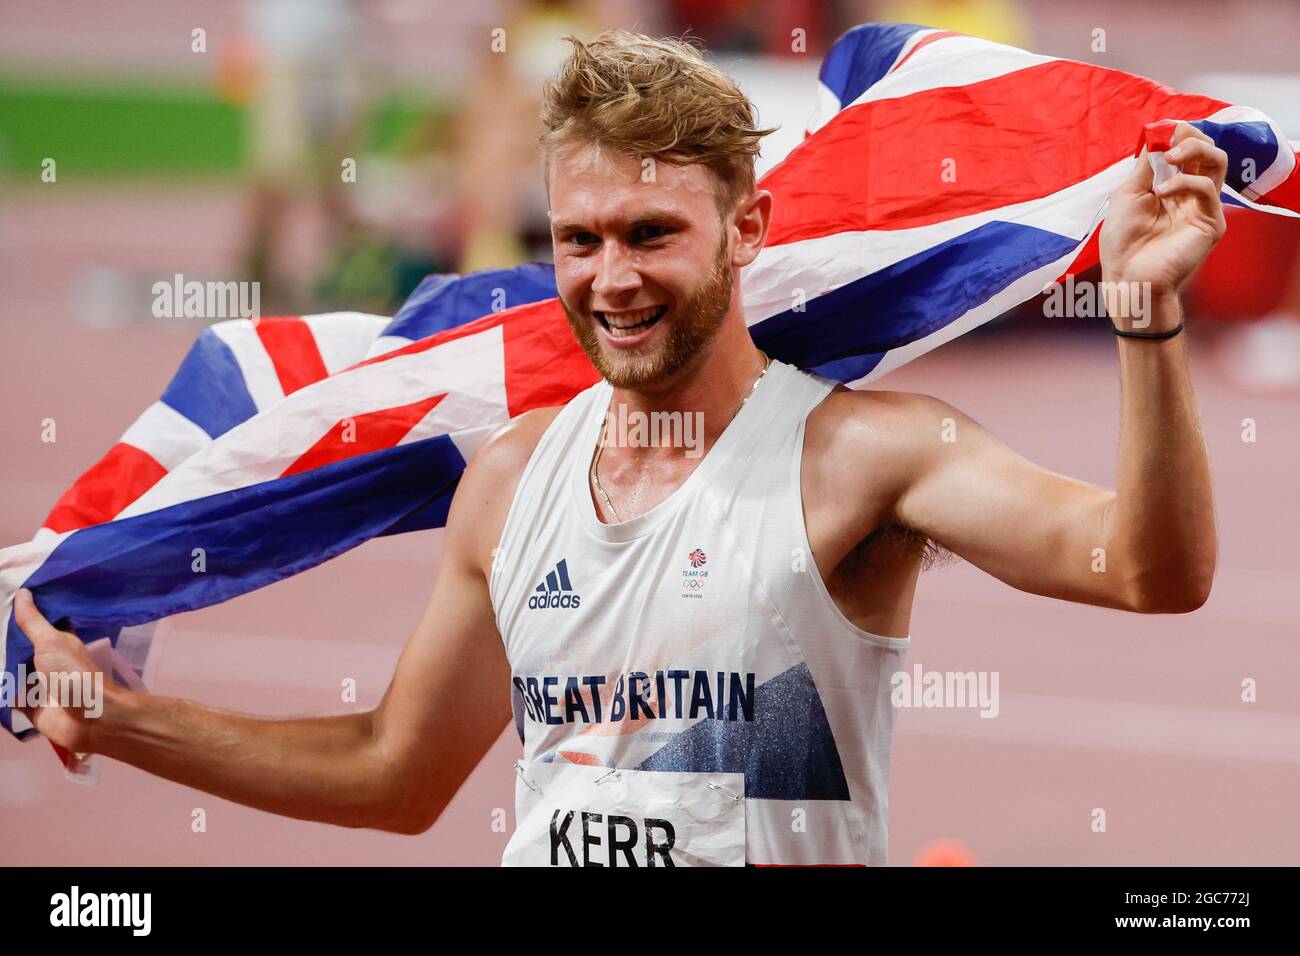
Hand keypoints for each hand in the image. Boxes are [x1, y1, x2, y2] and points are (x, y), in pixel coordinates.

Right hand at [12, 588, 106, 753]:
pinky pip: (6, 695)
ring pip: (9, 671)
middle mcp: (45, 660)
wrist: (88, 718)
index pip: (33, 624)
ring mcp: (36, 683)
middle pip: (18, 648)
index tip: (0, 602)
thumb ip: (33, 621)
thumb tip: (22, 592)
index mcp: (55, 642)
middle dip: (3, 641)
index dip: (18, 616)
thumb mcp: (51, 642)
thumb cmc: (72, 674)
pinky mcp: (27, 705)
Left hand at [1099, 122, 1228, 321]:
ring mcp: (1203, 207)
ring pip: (1217, 162)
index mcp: (1172, 187)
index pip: (1188, 152)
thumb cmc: (1123, 243)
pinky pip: (1208, 189)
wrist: (1127, 278)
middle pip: (1208, 151)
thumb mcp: (1128, 195)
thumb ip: (1146, 168)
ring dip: (1195, 150)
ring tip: (1171, 157)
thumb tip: (1157, 139)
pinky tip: (1162, 191)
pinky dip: (1185, 182)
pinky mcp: (1210, 222)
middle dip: (1191, 138)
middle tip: (1172, 140)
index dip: (1180, 135)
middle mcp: (1191, 194)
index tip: (1165, 129)